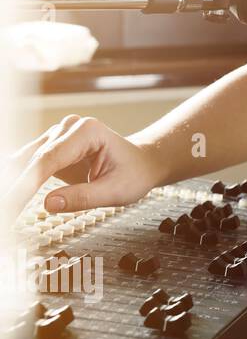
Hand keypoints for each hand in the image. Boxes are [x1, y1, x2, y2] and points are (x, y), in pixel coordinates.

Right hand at [3, 115, 162, 219]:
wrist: (140, 163)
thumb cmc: (133, 174)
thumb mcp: (117, 191)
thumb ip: (84, 197)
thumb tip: (48, 204)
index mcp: (88, 132)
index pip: (49, 160)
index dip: (26, 184)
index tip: (10, 204)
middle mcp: (69, 128)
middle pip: (32, 160)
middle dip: (14, 187)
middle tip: (6, 210)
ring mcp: (57, 136)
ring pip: (24, 161)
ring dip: (12, 184)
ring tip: (7, 207)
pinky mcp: (50, 148)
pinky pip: (27, 165)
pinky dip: (16, 182)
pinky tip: (10, 197)